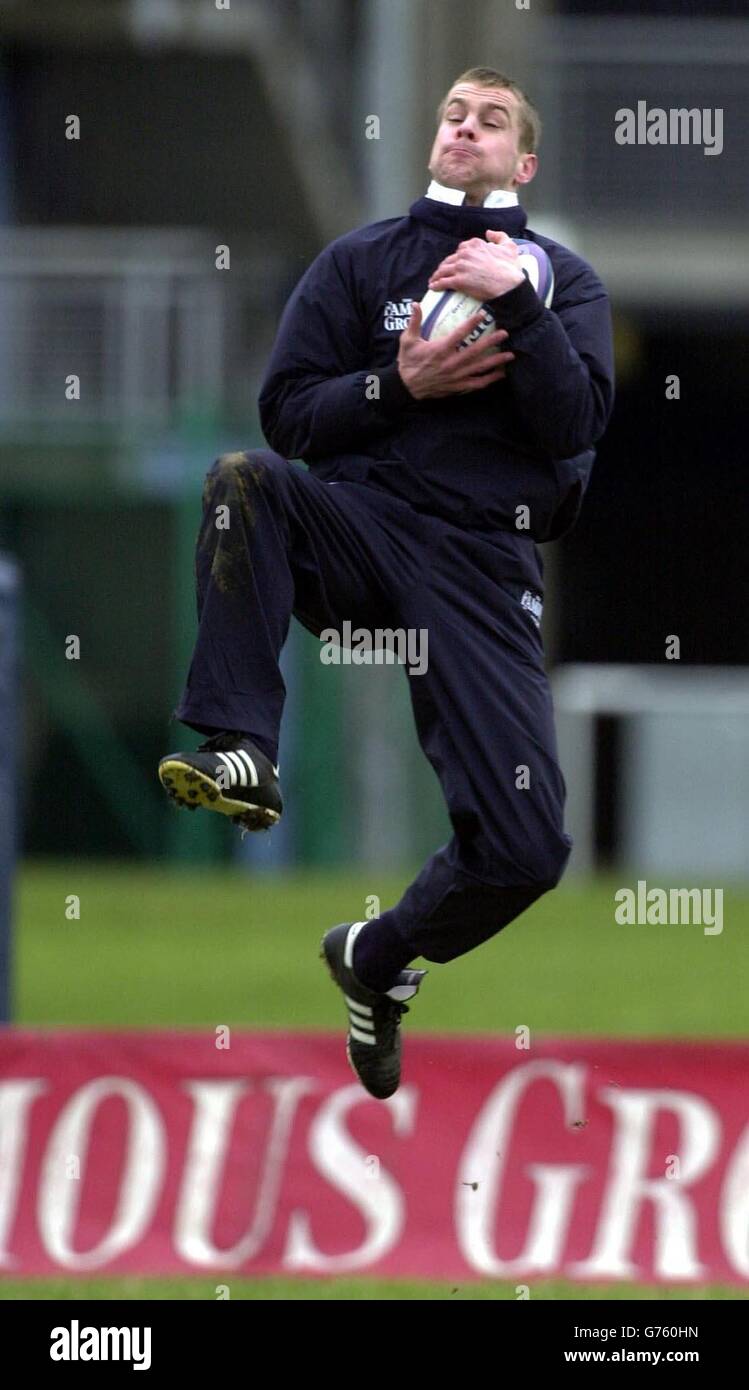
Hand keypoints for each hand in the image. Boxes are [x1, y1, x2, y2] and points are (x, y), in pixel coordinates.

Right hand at [397, 302, 513, 399]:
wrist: (406, 387)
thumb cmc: (407, 361)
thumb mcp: (407, 341)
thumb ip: (414, 322)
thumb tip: (415, 303)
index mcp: (440, 350)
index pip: (459, 334)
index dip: (471, 323)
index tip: (483, 314)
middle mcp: (450, 363)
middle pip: (475, 351)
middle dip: (491, 342)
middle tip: (505, 334)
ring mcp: (456, 376)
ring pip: (479, 368)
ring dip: (496, 361)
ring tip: (510, 355)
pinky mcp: (457, 386)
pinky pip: (477, 384)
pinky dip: (490, 379)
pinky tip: (501, 374)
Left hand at [428, 230, 523, 300]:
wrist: (509, 285)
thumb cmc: (511, 268)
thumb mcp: (509, 246)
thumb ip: (499, 236)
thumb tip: (489, 232)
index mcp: (476, 244)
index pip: (461, 249)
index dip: (458, 257)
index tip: (456, 263)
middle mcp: (466, 253)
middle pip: (450, 259)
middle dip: (445, 266)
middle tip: (441, 272)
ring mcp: (461, 267)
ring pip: (444, 270)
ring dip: (437, 275)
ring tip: (434, 280)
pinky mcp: (458, 281)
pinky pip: (443, 282)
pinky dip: (437, 284)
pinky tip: (433, 287)